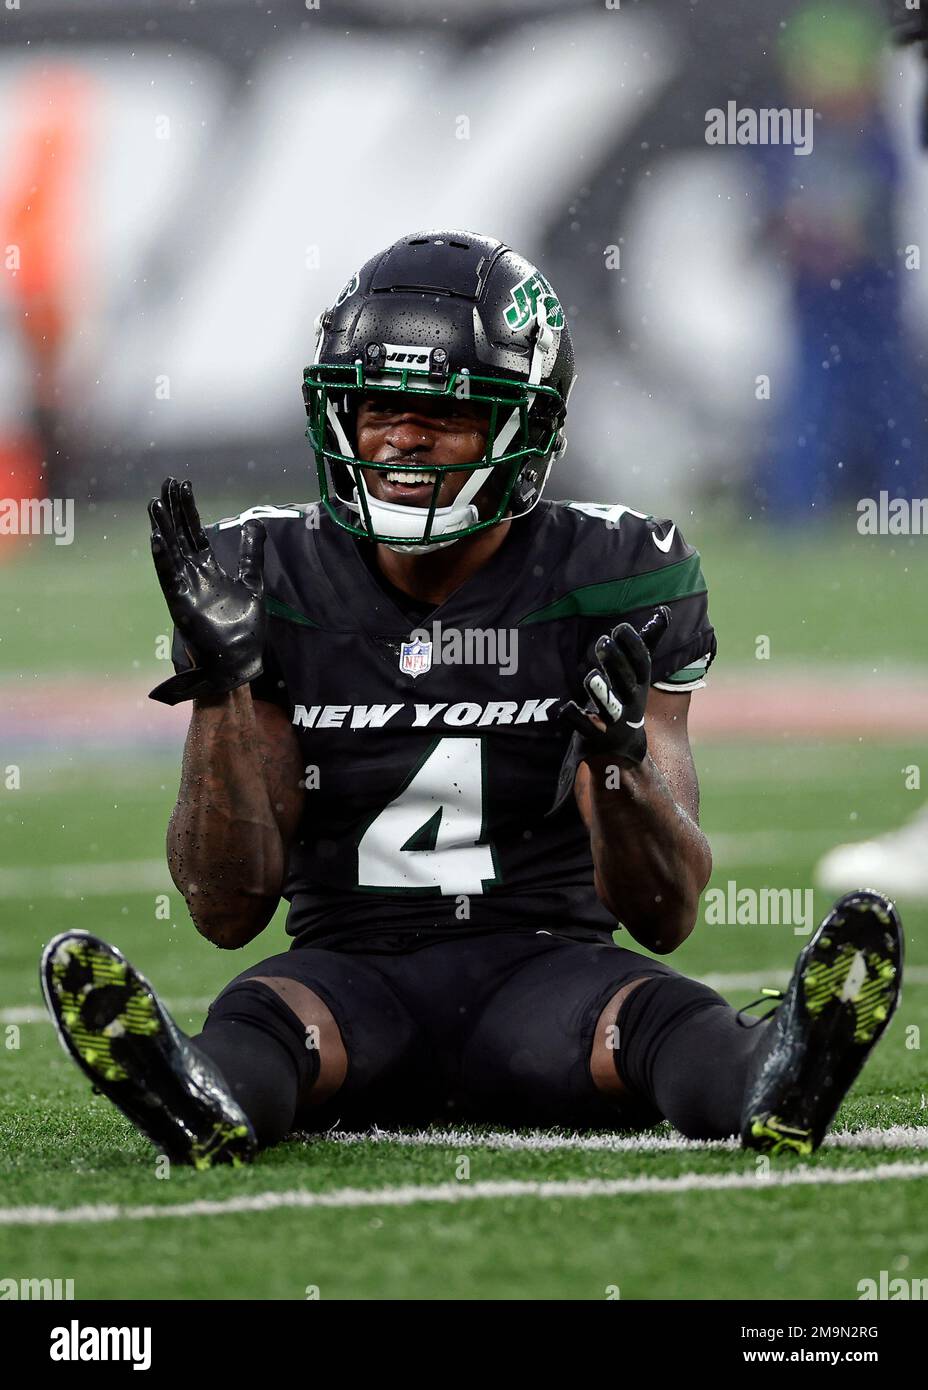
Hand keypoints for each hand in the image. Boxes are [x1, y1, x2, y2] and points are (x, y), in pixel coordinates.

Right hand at [148, 477, 266, 705]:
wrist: (239, 662)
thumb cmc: (243, 627)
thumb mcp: (252, 582)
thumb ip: (251, 553)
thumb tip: (255, 522)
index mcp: (208, 570)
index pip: (194, 532)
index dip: (188, 509)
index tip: (182, 484)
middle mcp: (192, 576)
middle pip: (179, 536)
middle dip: (173, 510)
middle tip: (165, 483)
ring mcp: (185, 589)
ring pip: (170, 553)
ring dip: (162, 528)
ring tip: (154, 503)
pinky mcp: (181, 605)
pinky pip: (169, 579)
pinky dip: (163, 559)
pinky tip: (157, 539)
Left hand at [559, 606, 670, 764]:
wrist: (621, 751)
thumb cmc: (626, 700)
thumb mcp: (638, 673)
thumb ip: (647, 643)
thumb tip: (664, 610)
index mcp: (639, 685)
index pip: (640, 664)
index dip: (633, 647)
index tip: (620, 628)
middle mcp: (630, 703)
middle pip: (625, 682)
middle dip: (616, 663)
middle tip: (602, 642)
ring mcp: (613, 722)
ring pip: (609, 707)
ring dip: (601, 693)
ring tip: (591, 676)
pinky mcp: (594, 737)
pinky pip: (585, 728)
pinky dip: (576, 719)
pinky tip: (565, 708)